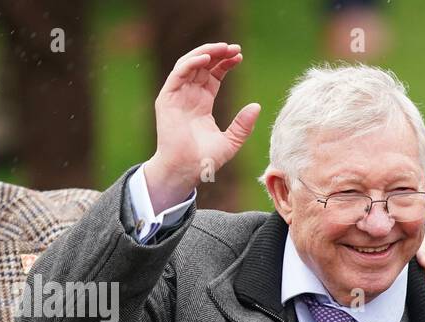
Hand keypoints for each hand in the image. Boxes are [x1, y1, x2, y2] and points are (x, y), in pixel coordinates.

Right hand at [142, 42, 260, 209]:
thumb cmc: (205, 160)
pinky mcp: (167, 98)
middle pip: (202, 66)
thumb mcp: (231, 141)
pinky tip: (206, 59)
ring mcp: (177, 96)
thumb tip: (257, 106)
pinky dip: (191, 63)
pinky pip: (178, 74)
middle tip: (234, 48)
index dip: (225, 64)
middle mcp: (189, 96)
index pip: (213, 75)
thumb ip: (243, 125)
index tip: (240, 57)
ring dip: (205, 52)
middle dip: (218, 54)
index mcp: (202, 103)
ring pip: (189, 64)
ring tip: (222, 48)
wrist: (187, 170)